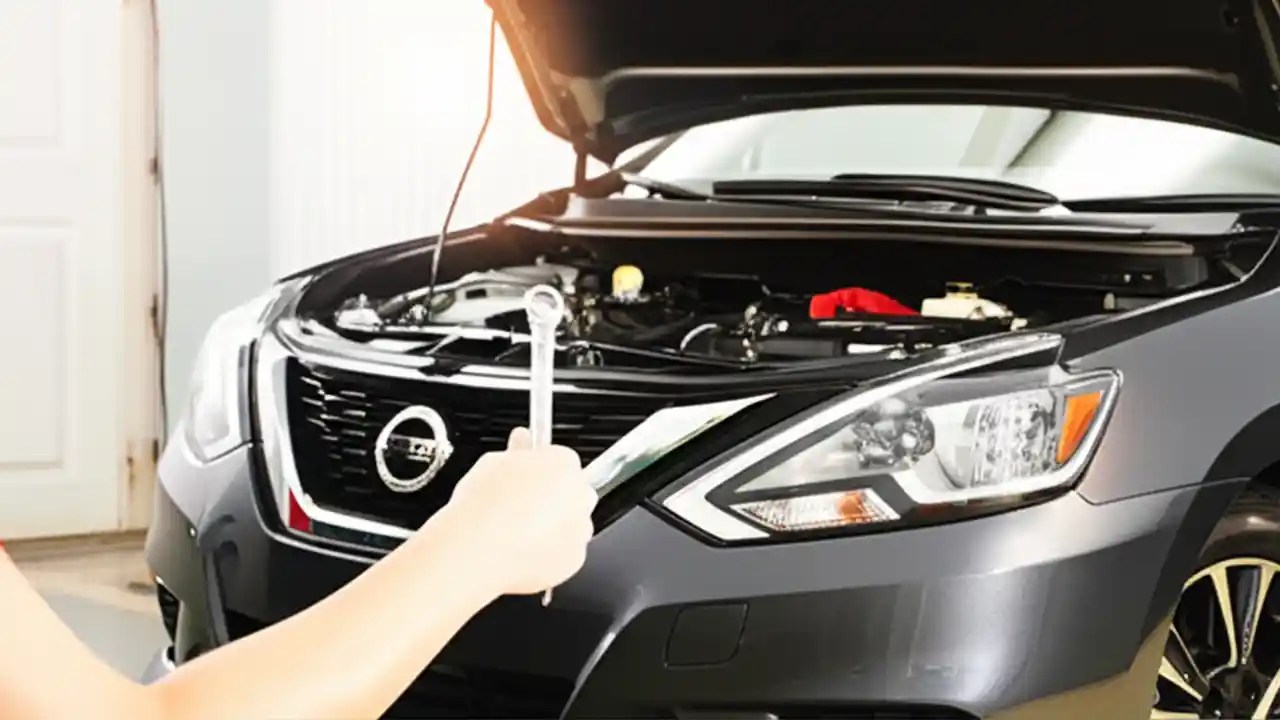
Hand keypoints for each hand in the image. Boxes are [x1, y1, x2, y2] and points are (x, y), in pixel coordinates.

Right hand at [440, 427, 596, 596]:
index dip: (540, 469)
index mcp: (563, 464)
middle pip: (573, 491)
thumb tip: (521, 442)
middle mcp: (579, 495)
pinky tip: (521, 551)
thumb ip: (516, 453)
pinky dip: (549, 553)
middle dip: (554, 497)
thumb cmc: (482, 506)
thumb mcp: (491, 464)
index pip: (560, 460)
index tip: (525, 476)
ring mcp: (579, 529)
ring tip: (517, 532)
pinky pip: (565, 553)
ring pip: (572, 524)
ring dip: (554, 526)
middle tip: (521, 504)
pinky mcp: (574, 561)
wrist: (476, 551)